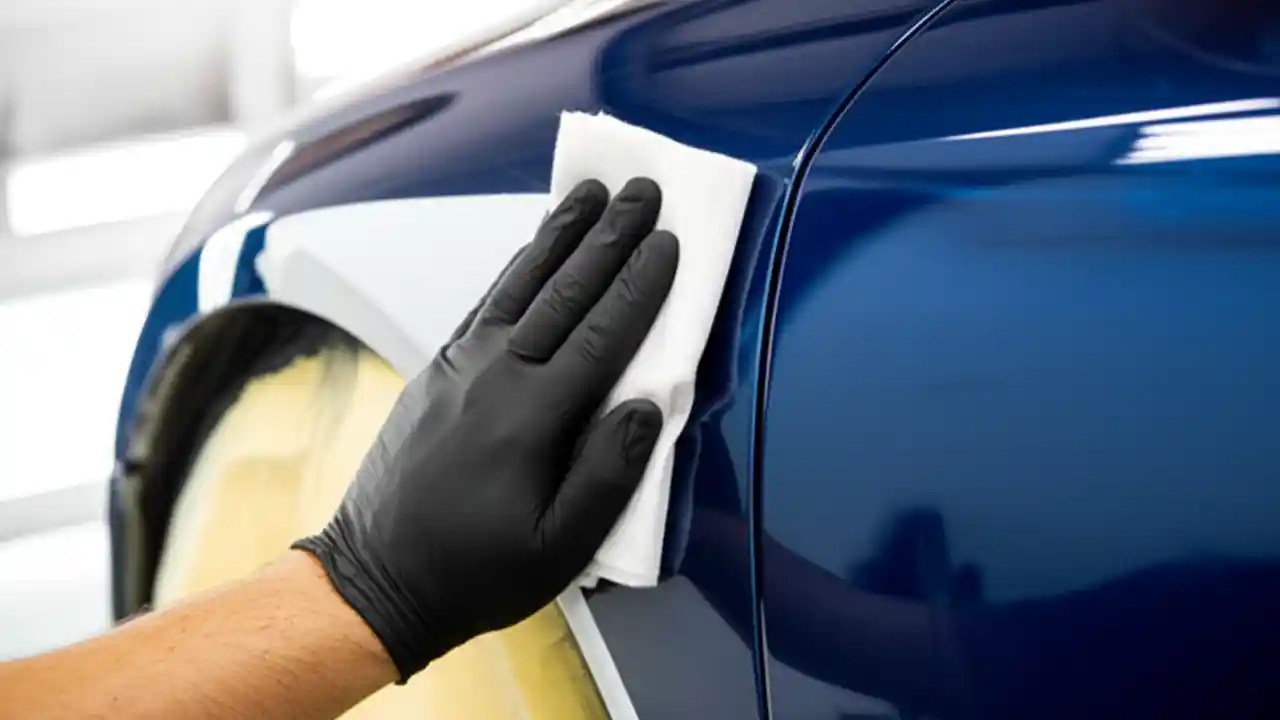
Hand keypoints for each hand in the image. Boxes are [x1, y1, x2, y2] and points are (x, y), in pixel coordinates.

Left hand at [295, 178, 677, 679]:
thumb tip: (648, 407)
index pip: (600, 335)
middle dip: (609, 237)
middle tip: (642, 190)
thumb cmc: (475, 572)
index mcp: (530, 417)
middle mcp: (493, 376)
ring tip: (590, 191)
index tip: (671, 242)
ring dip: (560, 234)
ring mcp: (458, 367)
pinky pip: (485, 302)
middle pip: (564, 291)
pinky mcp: (436, 371)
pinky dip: (516, 267)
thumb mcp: (559, 547)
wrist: (375, 577)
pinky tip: (535, 248)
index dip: (640, 287)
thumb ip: (609, 474)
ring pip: (520, 283)